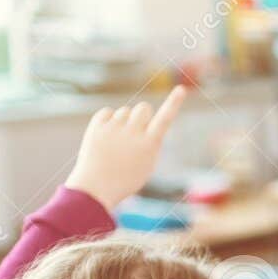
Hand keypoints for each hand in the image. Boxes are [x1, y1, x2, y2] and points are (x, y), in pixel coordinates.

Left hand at [65, 86, 186, 213]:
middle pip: (143, 108)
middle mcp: (133, 133)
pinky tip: (105, 137)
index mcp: (150, 145)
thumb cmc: (125, 179)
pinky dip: (107, 121)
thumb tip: (143, 120)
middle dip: (141, 115)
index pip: (165, 119)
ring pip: (124, 111)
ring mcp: (114, 129)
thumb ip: (148, 141)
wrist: (96, 188)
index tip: (181, 89)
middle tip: (135, 129)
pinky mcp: (97, 127)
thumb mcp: (146, 164)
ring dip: (123, 121)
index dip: (174, 103)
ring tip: (116, 142)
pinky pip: (107, 112)